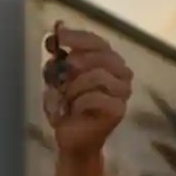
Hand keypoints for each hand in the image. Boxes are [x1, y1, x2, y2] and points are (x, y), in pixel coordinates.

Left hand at [41, 21, 132, 157]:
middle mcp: (120, 74)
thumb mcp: (56, 82)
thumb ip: (55, 63)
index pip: (98, 43)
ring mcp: (122, 92)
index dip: (78, 38)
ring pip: (99, 75)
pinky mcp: (118, 109)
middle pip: (102, 55)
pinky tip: (74, 108)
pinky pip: (97, 97)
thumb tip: (52, 40)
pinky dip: (79, 101)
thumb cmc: (67, 108)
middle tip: (63, 74)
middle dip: (76, 62)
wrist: (72, 139)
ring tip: (67, 98)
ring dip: (75, 85)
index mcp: (107, 63)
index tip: (58, 37)